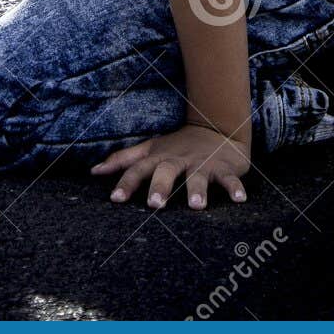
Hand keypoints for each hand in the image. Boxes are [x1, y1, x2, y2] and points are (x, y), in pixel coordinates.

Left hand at [91, 124, 249, 209]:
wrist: (216, 127)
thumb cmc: (177, 146)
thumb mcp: (149, 149)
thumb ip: (124, 160)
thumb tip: (94, 171)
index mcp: (159, 158)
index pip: (138, 169)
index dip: (126, 182)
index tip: (115, 199)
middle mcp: (178, 160)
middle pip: (166, 172)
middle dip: (160, 187)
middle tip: (154, 205)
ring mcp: (201, 163)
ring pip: (198, 176)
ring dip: (197, 189)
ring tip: (195, 206)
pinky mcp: (223, 167)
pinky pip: (229, 178)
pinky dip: (234, 188)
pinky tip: (239, 199)